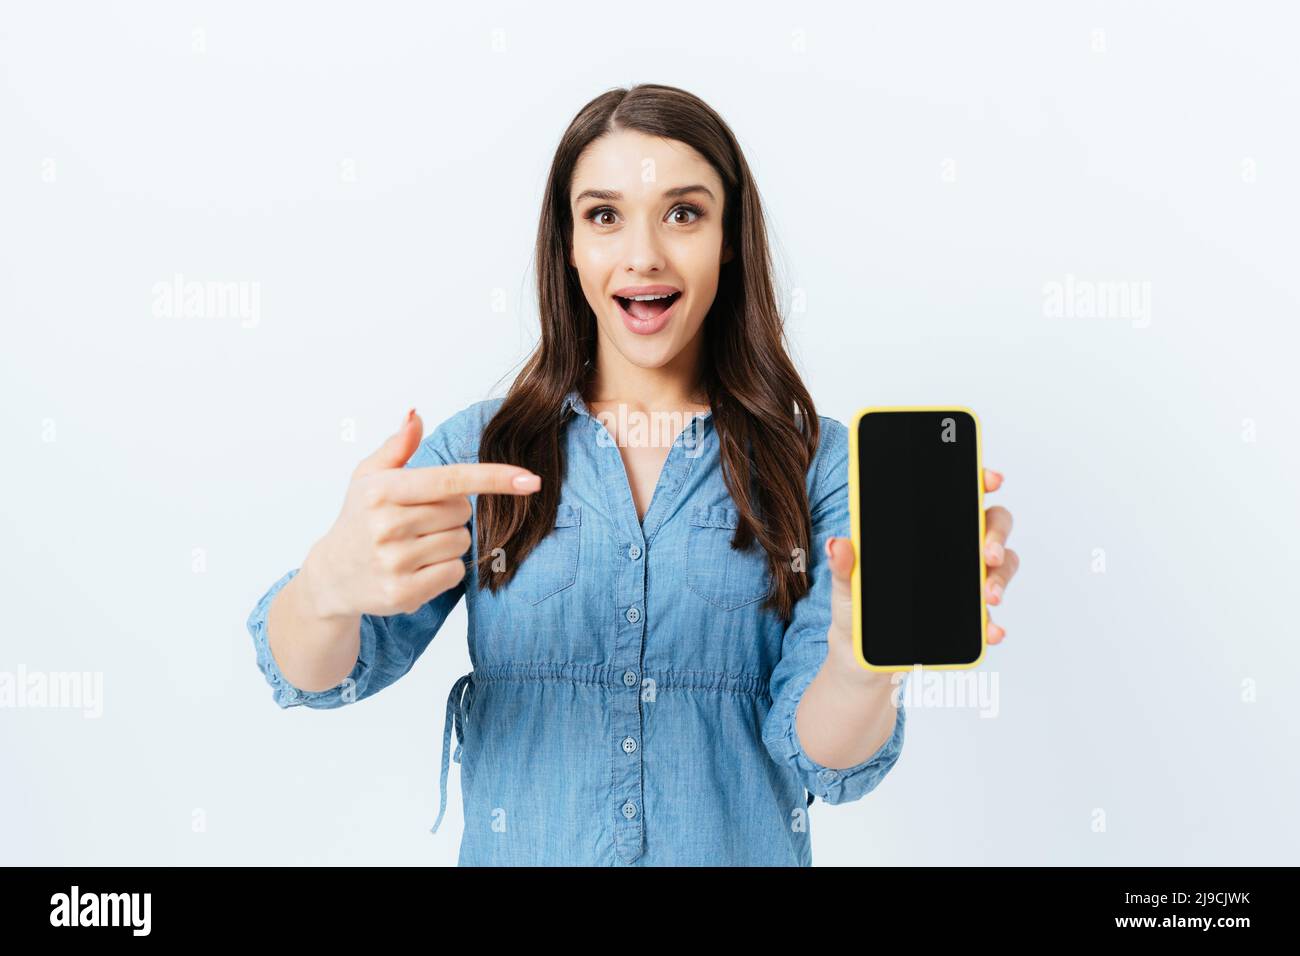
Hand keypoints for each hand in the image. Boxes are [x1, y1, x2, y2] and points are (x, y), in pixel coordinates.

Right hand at [299, 408, 541, 619]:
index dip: (494, 477)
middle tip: (418, 521)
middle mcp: (386, 524)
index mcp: (382, 490)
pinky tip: (416, 568)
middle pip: (462, 512)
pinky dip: (444, 569)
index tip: (531, 479)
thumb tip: (416, 416)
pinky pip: (454, 572)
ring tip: (414, 545)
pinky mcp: (403, 592)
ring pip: (461, 542)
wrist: (331, 576)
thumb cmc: (358, 519)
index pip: (450, 479)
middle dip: (451, 513)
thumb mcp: (368, 477)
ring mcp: (394, 561)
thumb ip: (397, 446)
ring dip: (448, 542)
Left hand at [823, 466, 1018, 681]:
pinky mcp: (968, 618)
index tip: (990, 480)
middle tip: (986, 553)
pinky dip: (993, 624)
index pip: (958, 495)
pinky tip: (990, 632)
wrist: (861, 658)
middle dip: (996, 534)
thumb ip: (844, 566)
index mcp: (922, 529)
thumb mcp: (845, 586)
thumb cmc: (856, 610)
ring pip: (1000, 566)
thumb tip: (836, 545)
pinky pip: (989, 616)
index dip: (979, 481)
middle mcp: (951, 549)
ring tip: (988, 596)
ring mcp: (964, 582)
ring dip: (999, 578)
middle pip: (991, 525)